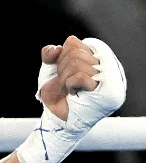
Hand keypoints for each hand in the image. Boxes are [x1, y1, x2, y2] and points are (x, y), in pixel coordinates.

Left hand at [16, 35, 125, 162]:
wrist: (54, 118)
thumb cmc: (57, 94)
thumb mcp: (51, 69)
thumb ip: (53, 54)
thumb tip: (60, 46)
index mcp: (100, 60)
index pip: (78, 43)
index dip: (63, 56)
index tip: (62, 71)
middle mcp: (110, 69)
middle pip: (77, 52)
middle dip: (62, 68)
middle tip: (66, 83)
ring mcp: (112, 81)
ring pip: (79, 63)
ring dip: (65, 78)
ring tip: (70, 89)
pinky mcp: (109, 94)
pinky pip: (81, 76)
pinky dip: (70, 84)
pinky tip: (74, 93)